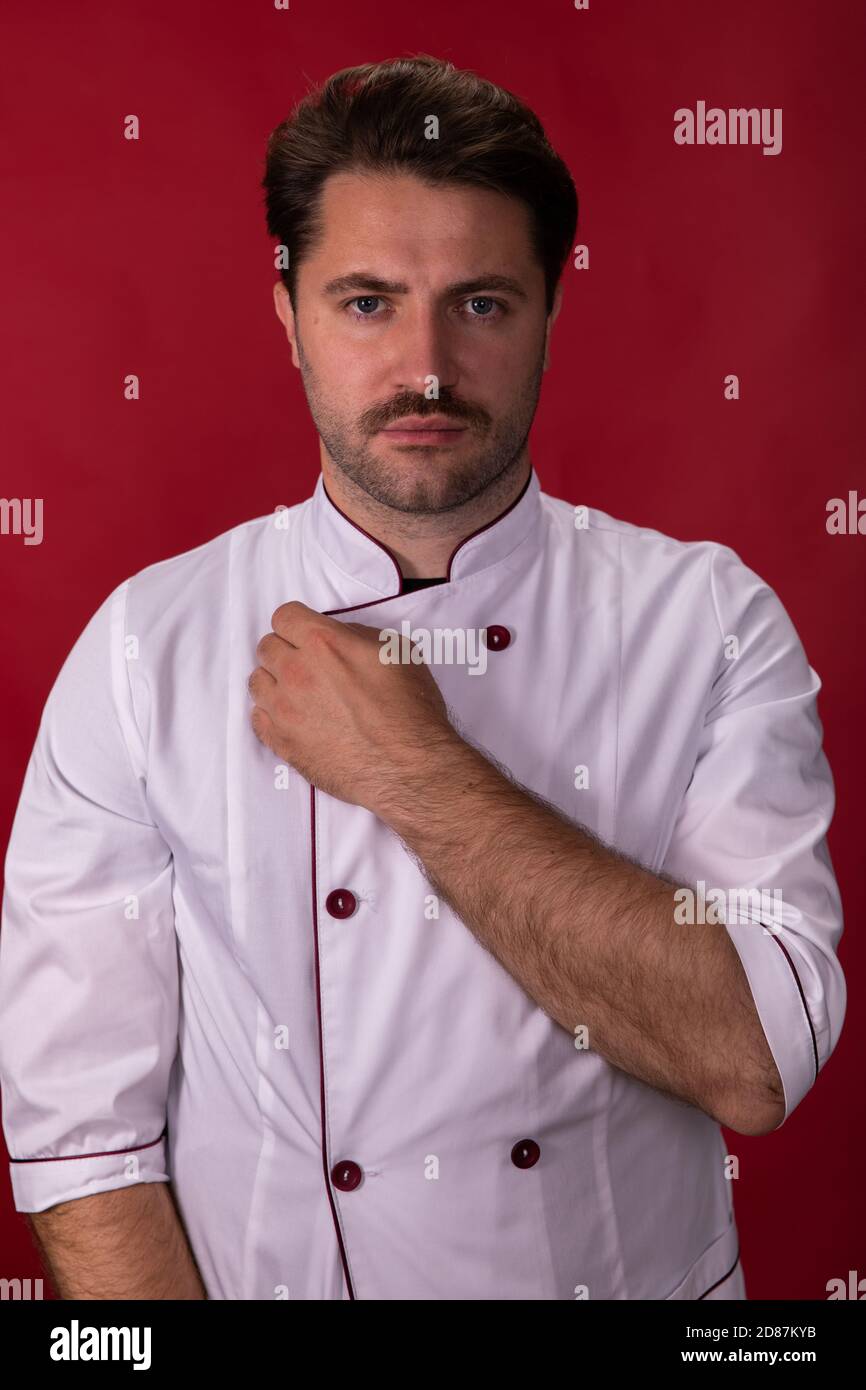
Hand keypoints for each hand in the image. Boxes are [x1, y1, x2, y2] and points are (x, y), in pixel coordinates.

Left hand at [248, 601, 459, 811]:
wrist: (408, 767)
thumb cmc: (410, 711)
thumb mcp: (397, 652)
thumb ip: (357, 635)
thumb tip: (339, 636)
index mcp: (324, 643)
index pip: (284, 616)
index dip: (297, 624)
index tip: (306, 635)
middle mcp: (297, 672)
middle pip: (267, 647)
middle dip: (286, 651)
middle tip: (308, 666)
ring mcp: (285, 709)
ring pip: (257, 681)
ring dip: (275, 682)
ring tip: (300, 694)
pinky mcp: (282, 742)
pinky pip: (257, 717)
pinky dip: (271, 714)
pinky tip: (294, 717)